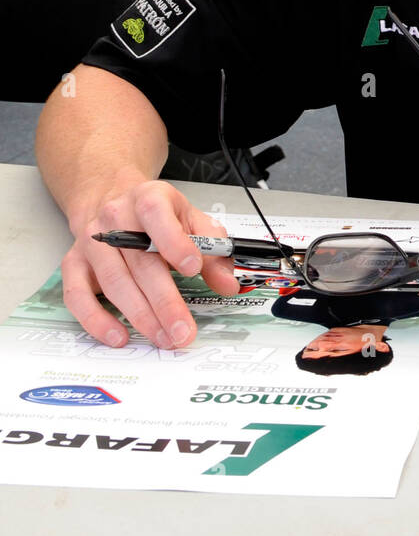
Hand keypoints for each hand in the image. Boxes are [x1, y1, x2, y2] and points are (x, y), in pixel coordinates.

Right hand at [63, 178, 240, 348]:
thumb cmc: (156, 215)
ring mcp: (91, 241)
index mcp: (148, 198)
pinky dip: (96, 319)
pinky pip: (77, 295)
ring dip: (140, 315)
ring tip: (163, 337)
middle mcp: (115, 218)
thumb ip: (213, 249)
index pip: (156, 215)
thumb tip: (227, 284)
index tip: (193, 268)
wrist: (111, 198)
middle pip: (139, 262)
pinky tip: (118, 336)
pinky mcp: (74, 263)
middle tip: (182, 329)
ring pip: (113, 282)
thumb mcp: (191, 220)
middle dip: (164, 301)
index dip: (174, 242)